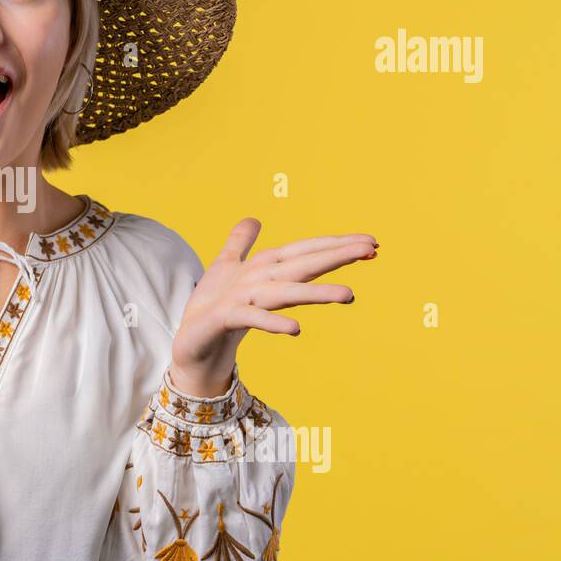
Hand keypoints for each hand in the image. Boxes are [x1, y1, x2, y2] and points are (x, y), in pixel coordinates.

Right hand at [169, 219, 377, 398]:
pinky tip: (295, 328)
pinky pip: (251, 319)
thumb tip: (252, 218)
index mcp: (262, 266)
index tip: (371, 244)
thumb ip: (241, 245)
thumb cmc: (211, 304)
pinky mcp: (223, 318)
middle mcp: (255, 278)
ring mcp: (240, 297)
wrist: (189, 342)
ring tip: (348, 296)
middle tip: (370, 249)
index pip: (304, 251)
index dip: (335, 246)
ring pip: (283, 292)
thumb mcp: (227, 271)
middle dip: (335, 256)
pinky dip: (271, 322)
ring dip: (314, 292)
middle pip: (301, 264)